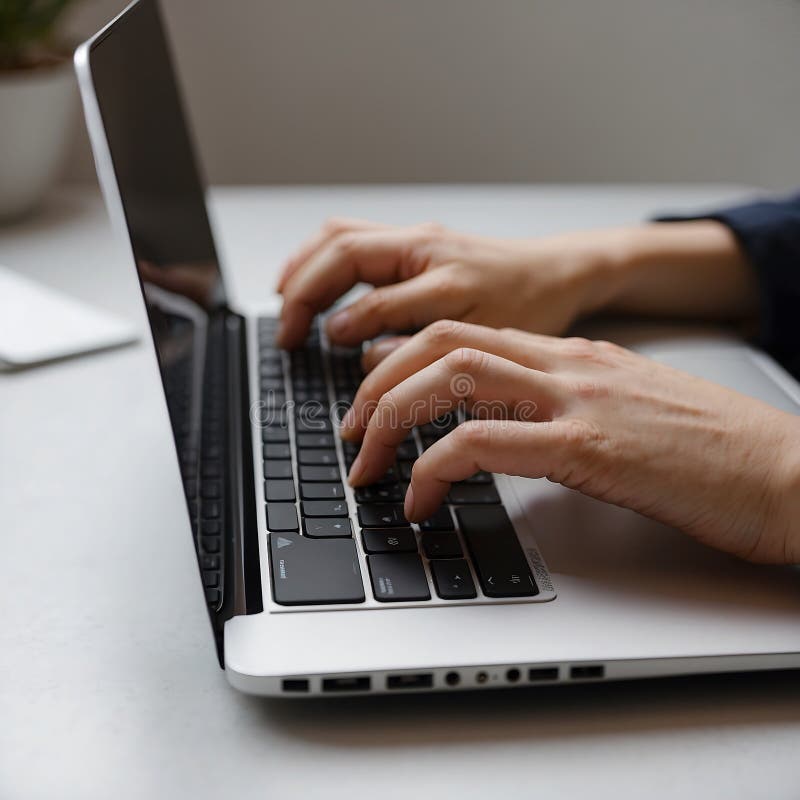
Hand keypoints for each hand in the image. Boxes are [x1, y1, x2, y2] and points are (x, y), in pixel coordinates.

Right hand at [276, 217, 632, 347]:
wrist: (555, 272)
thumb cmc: (531, 305)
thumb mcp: (487, 337)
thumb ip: (422, 342)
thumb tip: (362, 349)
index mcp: (444, 273)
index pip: (373, 301)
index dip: (339, 331)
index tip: (315, 355)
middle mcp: (423, 246)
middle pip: (342, 251)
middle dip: (303, 290)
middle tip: (286, 333)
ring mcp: (415, 238)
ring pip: (341, 236)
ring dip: (305, 266)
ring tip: (282, 300)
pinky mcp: (412, 241)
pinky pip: (353, 237)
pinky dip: (322, 258)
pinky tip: (312, 279)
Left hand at [343, 321, 799, 563]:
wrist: (792, 473)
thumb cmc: (716, 453)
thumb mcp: (628, 413)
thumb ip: (568, 408)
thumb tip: (509, 429)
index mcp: (574, 357)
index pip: (466, 335)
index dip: (406, 364)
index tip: (377, 402)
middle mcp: (568, 366)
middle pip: (443, 342)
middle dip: (380, 384)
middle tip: (353, 431)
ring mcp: (577, 400)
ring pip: (450, 377)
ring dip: (390, 417)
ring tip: (367, 463)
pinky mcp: (590, 446)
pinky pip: (481, 443)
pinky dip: (433, 467)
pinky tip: (420, 499)